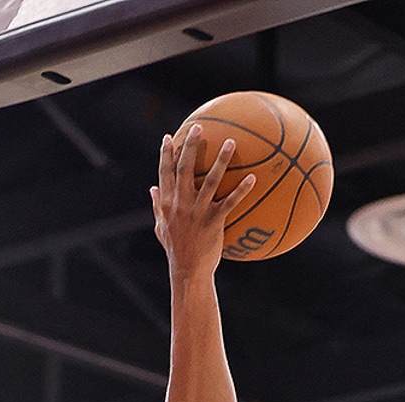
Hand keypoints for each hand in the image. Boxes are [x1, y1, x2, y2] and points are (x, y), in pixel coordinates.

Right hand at [151, 126, 257, 276]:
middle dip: (191, 146)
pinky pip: (230, 202)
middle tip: (199, 127)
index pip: (164, 173)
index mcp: (168, 203)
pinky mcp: (214, 222)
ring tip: (231, 142)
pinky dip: (241, 190)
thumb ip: (157, 206)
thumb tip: (152, 188)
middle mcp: (181, 204)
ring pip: (210, 179)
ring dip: (221, 159)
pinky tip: (253, 178)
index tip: (169, 136)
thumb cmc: (176, 251)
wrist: (188, 272)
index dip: (166, 153)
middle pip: (185, 168)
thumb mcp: (161, 228)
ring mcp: (198, 212)